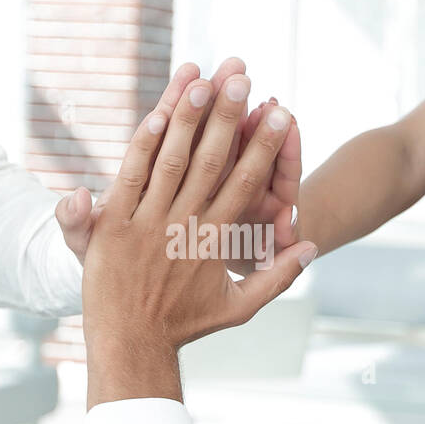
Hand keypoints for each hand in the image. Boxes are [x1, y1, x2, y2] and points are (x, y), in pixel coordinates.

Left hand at [82, 71, 317, 407]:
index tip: (282, 111)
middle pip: (210, 161)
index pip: (245, 182)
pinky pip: (129, 176)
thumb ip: (276, 277)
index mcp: (215, 241)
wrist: (130, 346)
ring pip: (169, 160)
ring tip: (202, 81)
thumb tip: (311, 249)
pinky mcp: (113, 224)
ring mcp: (146, 223)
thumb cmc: (185, 326)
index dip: (263, 145)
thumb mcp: (238, 308)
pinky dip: (142, 145)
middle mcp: (183, 226)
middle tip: (242, 77)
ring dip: (185, 119)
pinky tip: (155, 113)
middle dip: (227, 117)